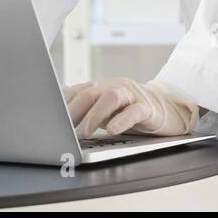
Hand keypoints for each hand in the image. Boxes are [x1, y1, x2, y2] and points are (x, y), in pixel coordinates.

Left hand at [63, 78, 198, 137]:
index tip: (49, 118)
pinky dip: (122, 120)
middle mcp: (113, 86)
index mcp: (100, 86)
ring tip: (85, 131)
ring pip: (111, 97)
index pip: (76, 91)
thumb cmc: (130, 111)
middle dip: (74, 110)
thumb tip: (59, 116)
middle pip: (89, 92)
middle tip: (63, 127)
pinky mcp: (148, 107)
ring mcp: (131, 94)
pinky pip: (134, 111)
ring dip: (95, 115)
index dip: (62, 104)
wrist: (168, 108)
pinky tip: (113, 131)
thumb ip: (86, 110)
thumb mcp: (105, 111)